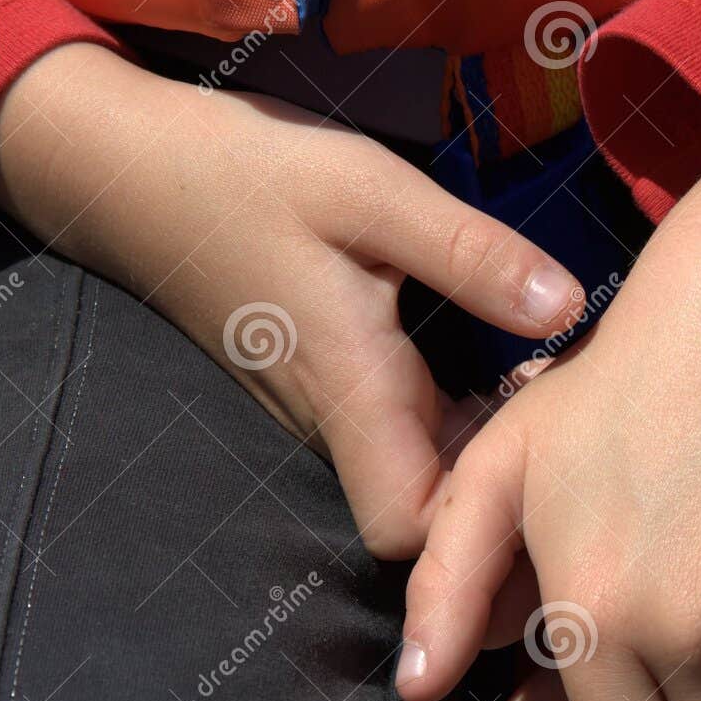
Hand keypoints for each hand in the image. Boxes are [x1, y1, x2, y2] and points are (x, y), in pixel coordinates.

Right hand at [0, 43, 584, 557]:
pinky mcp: (328, 388)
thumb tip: (568, 309)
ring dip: (485, 446)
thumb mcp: (371, 192)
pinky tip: (502, 365)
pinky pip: (404, 435)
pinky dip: (458, 417)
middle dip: (501, 483)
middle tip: (565, 408)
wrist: (132, 172)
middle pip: (427, 515)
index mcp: (351, 394)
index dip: (476, 518)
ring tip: (548, 383)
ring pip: (418, 475)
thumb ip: (470, 256)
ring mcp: (328, 411)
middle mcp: (336, 424)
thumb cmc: (246, 177)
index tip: (539, 454)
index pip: (411, 528)